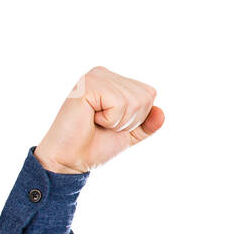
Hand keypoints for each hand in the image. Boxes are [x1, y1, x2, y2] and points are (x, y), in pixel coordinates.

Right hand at [34, 66, 164, 173]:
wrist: (71, 159)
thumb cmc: (95, 145)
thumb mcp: (129, 134)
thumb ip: (147, 124)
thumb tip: (161, 112)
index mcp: (114, 80)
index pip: (149, 94)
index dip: (138, 118)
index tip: (113, 124)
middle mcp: (104, 74)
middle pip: (145, 96)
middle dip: (130, 120)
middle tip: (104, 125)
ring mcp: (95, 77)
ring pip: (134, 101)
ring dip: (119, 121)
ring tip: (97, 122)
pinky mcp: (87, 85)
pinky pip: (119, 103)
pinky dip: (110, 119)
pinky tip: (91, 118)